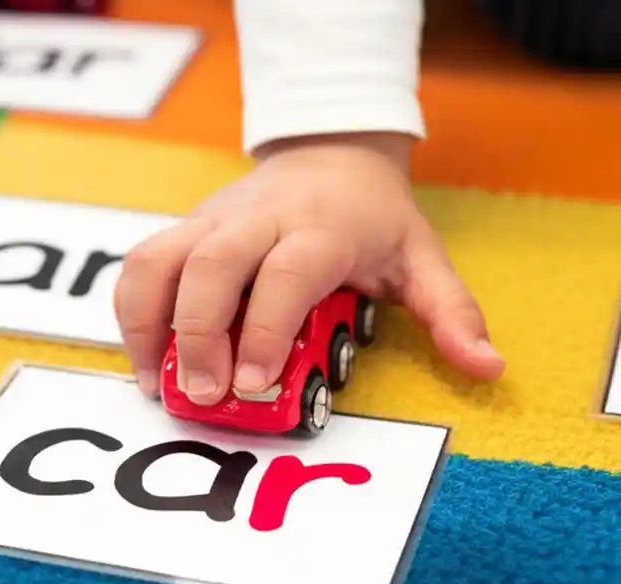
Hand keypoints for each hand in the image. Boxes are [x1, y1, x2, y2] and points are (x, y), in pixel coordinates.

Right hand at [113, 131, 504, 404]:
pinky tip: (146, 361)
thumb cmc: (373, 217)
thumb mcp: (422, 258)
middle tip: (206, 396)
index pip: (285, 272)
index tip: (254, 382)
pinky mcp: (186, 228)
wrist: (329, 150)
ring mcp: (214, 220)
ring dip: (149, 324)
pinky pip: (141, 264)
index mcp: (321, 227)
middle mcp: (259, 218)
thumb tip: (487, 369)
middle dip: (198, 334)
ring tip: (158, 384)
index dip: (265, 326)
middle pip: (210, 265)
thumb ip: (451, 313)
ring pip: (159, 258)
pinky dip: (134, 313)